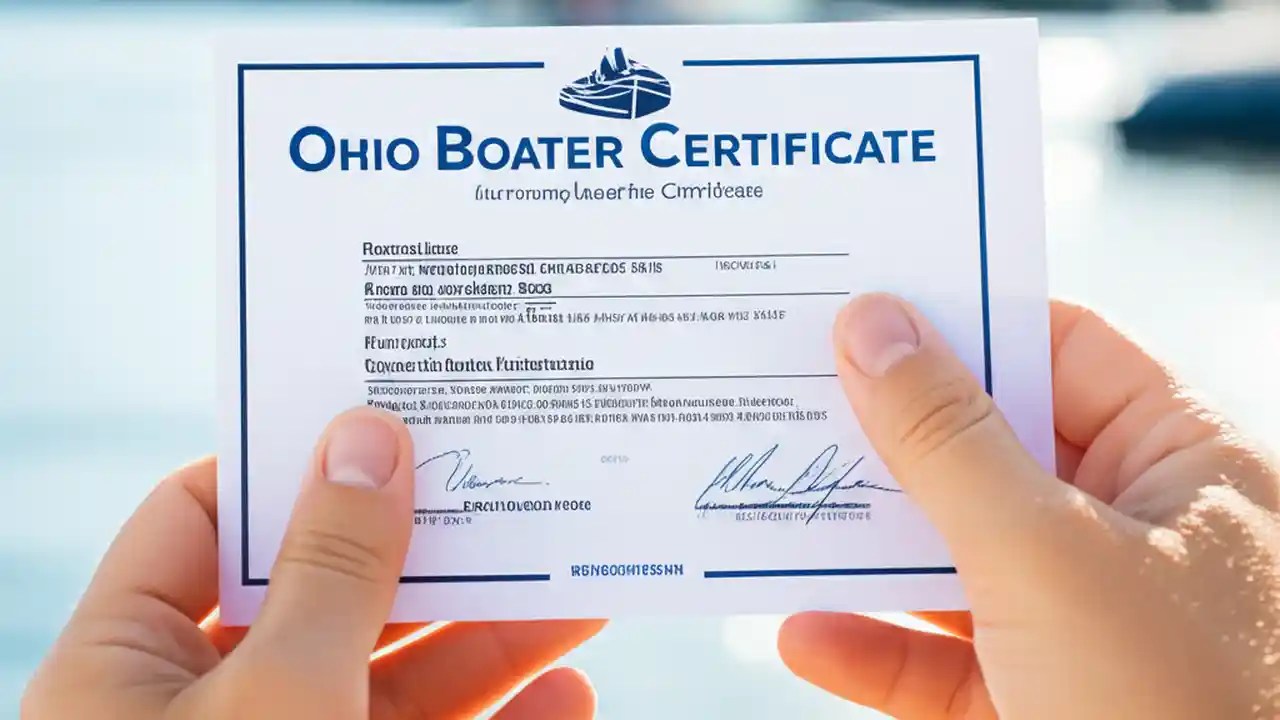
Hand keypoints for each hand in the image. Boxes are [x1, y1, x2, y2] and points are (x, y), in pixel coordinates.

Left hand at [22, 408, 604, 718]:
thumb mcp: (277, 695)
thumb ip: (331, 568)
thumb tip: (366, 434)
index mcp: (127, 663)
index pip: (201, 521)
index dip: (290, 465)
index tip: (391, 424)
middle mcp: (203, 711)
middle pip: (325, 598)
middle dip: (430, 556)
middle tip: (521, 498)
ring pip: (393, 683)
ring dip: (488, 644)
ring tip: (580, 598)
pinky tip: (570, 704)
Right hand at [778, 295, 1279, 718]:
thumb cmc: (1179, 709)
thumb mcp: (1045, 553)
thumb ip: (948, 438)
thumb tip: (872, 326)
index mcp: (1181, 462)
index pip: (1062, 346)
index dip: (963, 316)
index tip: (861, 300)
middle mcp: (1135, 531)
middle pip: (991, 449)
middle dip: (890, 437)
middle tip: (790, 391)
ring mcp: (1085, 621)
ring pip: (955, 555)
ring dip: (865, 545)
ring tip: (776, 505)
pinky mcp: (1040, 701)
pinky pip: (942, 659)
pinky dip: (874, 649)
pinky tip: (806, 635)